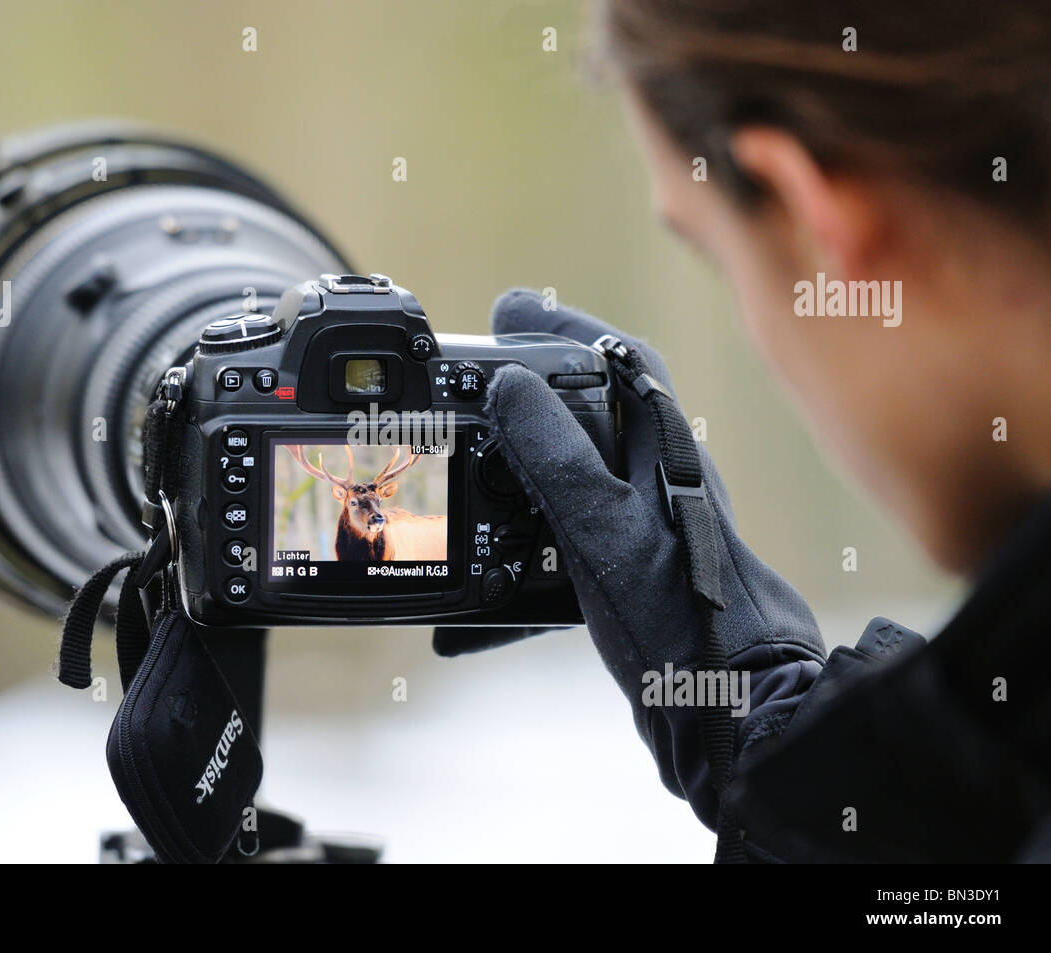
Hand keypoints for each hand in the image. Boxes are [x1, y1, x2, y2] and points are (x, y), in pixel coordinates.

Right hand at [438, 290, 826, 832]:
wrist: (730, 709)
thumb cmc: (679, 617)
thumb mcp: (601, 526)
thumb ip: (556, 453)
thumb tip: (510, 388)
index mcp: (661, 450)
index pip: (617, 357)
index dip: (561, 326)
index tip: (508, 311)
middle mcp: (661, 479)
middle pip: (598, 408)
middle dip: (538, 387)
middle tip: (484, 372)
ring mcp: (649, 527)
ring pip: (582, 473)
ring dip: (529, 464)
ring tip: (476, 464)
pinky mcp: (635, 575)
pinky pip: (571, 542)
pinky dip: (529, 555)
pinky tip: (485, 604)